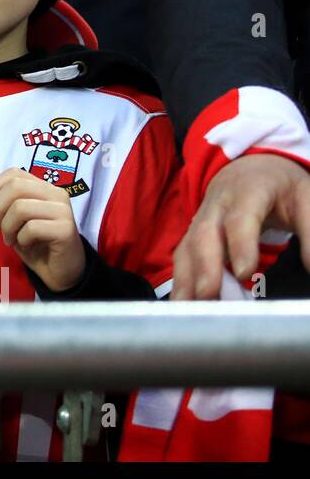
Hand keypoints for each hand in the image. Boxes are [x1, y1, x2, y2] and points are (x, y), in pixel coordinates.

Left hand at [0, 167, 85, 292]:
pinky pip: (32, 228)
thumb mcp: (14, 220)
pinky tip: (26, 245)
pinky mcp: (66, 229)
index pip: (14, 173)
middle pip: (15, 187)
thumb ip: (4, 204)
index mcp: (43, 187)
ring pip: (20, 207)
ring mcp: (63, 210)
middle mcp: (56, 194)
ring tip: (10, 239)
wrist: (60, 270)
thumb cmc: (36, 243)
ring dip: (7, 227)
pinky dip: (21, 239)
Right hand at [171, 153, 309, 299]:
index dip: (239, 246)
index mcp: (247, 192)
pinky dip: (181, 281)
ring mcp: (199, 221)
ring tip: (190, 309)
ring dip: (186, 279)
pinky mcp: (192, 235)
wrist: (247, 169)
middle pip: (204, 236)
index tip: (244, 273)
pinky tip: (183, 304)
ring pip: (187, 249)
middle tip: (209, 296)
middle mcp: (216, 206)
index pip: (240, 220)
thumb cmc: (278, 186)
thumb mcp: (305, 199)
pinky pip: (182, 258)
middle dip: (205, 268)